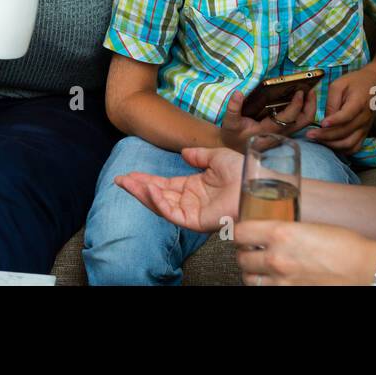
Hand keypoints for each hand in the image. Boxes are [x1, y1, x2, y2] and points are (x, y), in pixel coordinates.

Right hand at [115, 145, 243, 233]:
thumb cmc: (243, 171)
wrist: (256, 181)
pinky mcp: (197, 221)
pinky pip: (173, 214)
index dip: (147, 180)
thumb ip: (199, 156)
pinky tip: (150, 190)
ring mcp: (193, 212)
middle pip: (158, 196)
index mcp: (195, 187)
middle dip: (138, 188)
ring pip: (162, 206)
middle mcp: (191, 201)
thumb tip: (184, 153)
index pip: (165, 185)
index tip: (129, 174)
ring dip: (144, 194)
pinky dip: (160, 203)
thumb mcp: (216, 157)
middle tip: (119, 180)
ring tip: (128, 182)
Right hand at [218, 84, 317, 151]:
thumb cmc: (233, 135)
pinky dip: (303, 110)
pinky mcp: (283, 131)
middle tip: (311, 89)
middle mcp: (280, 133)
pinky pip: (298, 122)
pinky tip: (300, 99)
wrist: (234, 148)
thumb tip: (238, 93)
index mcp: (268, 130)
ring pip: (303, 123)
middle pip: (303, 122)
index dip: (296, 105)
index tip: (299, 91)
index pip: (288, 118)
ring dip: (309, 107)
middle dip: (310, 105)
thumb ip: (232, 108)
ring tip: (308, 91)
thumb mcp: (229, 122)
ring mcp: (283, 133)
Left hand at [235, 220, 375, 285]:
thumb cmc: (344, 245)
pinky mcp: (290, 295)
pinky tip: (275, 280)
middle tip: (254, 251)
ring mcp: (282, 281)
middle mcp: (276, 258)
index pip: (239, 232)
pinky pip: (265, 291)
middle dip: (246, 253)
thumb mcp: (306, 226)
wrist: (366, 269)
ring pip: (250, 278)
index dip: (239, 232)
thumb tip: (266, 232)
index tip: (243, 234)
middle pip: (241, 257)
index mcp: (279, 233)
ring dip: (254, 272)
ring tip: (263, 268)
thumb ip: (282, 230)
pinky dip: (266, 285)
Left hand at [307, 67, 375, 154]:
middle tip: (309, 134)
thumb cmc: (354, 83)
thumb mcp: (339, 84)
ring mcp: (365, 128)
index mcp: (359, 102)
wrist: (374, 86)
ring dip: (332, 144)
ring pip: (349, 144)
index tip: (322, 123)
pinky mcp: (364, 133)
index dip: (334, 121)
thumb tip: (326, 120)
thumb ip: (332, 101)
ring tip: (317, 140)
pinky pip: (354, 148)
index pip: (347, 115)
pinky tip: (329, 144)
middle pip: (345, 132)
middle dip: (326, 135)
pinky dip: (342, 150)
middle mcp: (364, 118)